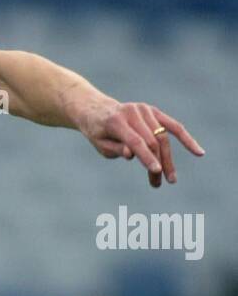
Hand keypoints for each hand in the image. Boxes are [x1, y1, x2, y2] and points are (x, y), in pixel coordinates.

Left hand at [78, 99, 203, 187]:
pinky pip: (174, 126)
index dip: (146, 157)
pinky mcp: (154, 112)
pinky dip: (186, 139)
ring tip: (170, 179)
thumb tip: (132, 155)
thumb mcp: (101, 144)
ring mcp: (145, 110)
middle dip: (157, 163)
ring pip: (163, 137)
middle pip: (152, 140)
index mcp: (117, 121)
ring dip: (167, 160)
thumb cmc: (98, 132)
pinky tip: (199, 153)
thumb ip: (116, 149)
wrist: (97, 110)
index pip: (135, 141)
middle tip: (157, 185)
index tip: (156, 172)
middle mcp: (133, 112)